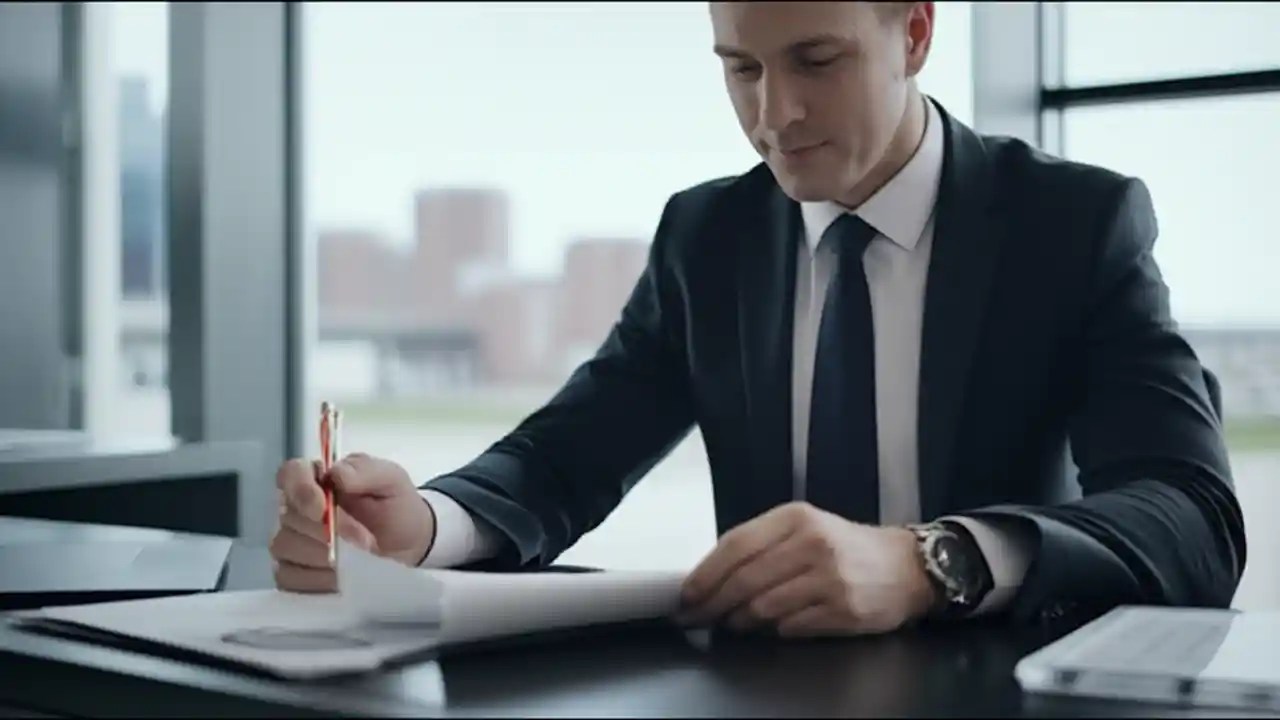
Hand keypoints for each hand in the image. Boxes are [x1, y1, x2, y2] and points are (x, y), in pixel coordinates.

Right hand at [270, 453, 435, 591]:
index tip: (321, 510)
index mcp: (318, 477)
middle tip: (361, 538)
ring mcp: (293, 538)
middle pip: (288, 516)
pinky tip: (338, 577)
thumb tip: (334, 473)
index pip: (289, 474)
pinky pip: (288, 576)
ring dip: (321, 556)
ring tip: (353, 558)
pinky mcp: (294, 569)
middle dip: (323, 531)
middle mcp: (299, 506)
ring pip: (285, 547)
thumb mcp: (391, 480)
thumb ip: (364, 471)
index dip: (299, 491)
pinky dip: (314, 579)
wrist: (410, 542)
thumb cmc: (397, 506)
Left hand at [677, 502, 937, 636]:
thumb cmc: (845, 548)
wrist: (906, 567)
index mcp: (795, 518)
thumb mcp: (804, 529)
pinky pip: (790, 627)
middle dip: (712, 604)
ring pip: (763, 608)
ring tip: (733, 623)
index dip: (705, 574)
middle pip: (744, 580)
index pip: (736, 545)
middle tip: (695, 618)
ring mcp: (830, 578)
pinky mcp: (843, 610)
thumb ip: (761, 545)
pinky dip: (774, 630)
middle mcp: (812, 543)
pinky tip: (772, 627)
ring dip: (739, 621)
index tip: (686, 595)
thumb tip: (711, 577)